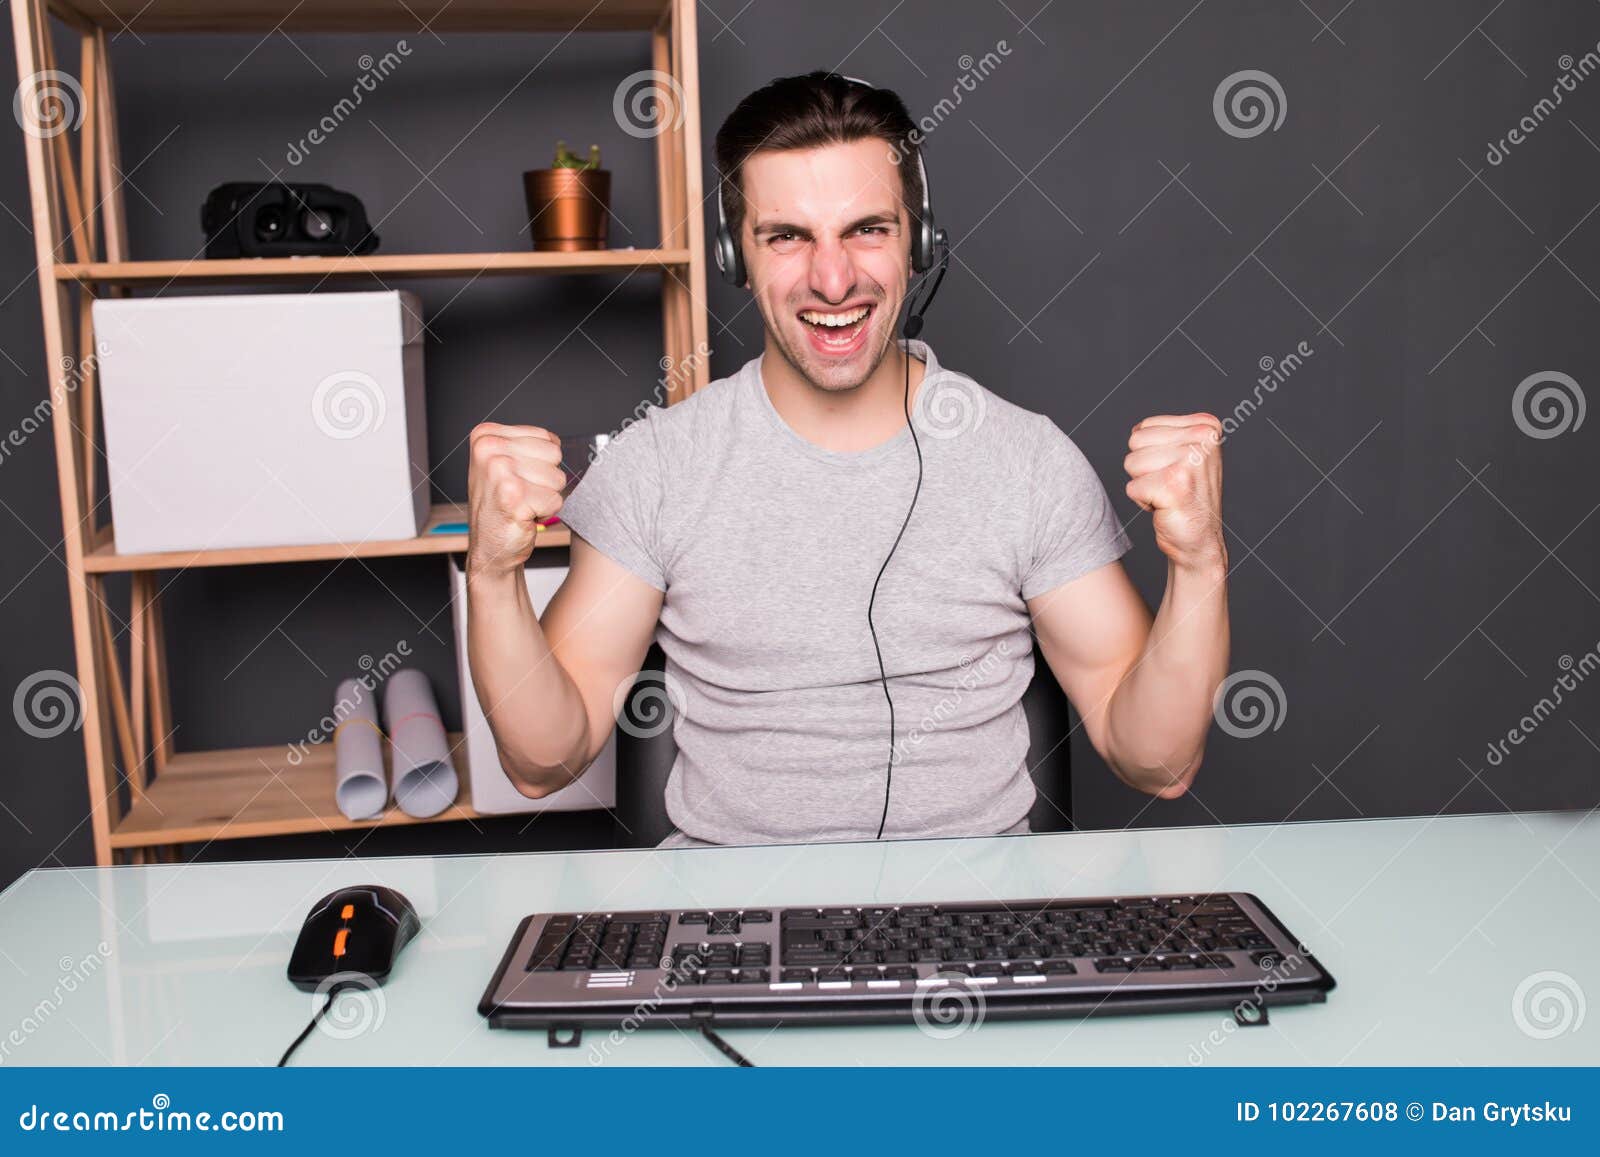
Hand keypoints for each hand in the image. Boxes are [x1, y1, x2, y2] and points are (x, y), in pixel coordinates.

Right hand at [466, 422, 565, 578]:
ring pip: (557, 477)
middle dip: (545, 480)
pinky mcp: (513, 496)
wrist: (490, 547)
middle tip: (520, 494)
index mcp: (486, 435)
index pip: (546, 438)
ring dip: (545, 496)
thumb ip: (528, 445)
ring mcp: (500, 471)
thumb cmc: (500, 507)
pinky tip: (523, 516)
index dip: (541, 463)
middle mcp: (489, 448)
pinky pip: (555, 499)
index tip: (517, 477)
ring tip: (521, 504)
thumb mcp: (505, 464)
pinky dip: (545, 512)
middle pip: (554, 455)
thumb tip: (557, 442)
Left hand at [1124, 412, 1225, 571]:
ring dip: (1143, 484)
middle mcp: (1203, 439)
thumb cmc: (1187, 498)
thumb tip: (1135, 429)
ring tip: (1168, 494)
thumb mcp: (1182, 455)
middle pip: (1135, 442)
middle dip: (1144, 468)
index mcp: (1206, 426)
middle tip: (1170, 485)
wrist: (1200, 540)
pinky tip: (1166, 506)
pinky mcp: (1174, 485)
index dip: (1150, 453)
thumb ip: (1162, 435)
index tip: (1175, 471)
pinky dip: (1143, 502)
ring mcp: (1190, 461)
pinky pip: (1132, 487)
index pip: (1145, 427)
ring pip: (1131, 463)